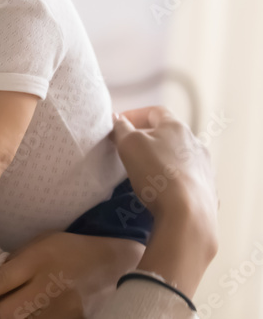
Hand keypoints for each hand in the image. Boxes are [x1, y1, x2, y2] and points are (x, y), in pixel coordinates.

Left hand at [0, 231, 143, 317]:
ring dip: (15, 318)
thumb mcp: (38, 244)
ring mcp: (64, 310)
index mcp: (36, 261)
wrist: (111, 263)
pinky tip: (34, 312)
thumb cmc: (68, 249)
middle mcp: (48, 287)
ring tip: (18, 307)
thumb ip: (13, 264)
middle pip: (5, 313)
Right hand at [111, 106, 218, 225]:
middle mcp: (195, 144)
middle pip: (168, 134)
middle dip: (147, 138)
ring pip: (178, 156)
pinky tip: (161, 190)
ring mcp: (205, 167)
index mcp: (177, 128)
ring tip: (144, 170)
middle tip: (128, 147)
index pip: (155, 111)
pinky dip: (172, 178)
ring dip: (161, 158)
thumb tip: (118, 119)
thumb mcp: (130, 145)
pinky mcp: (208, 190)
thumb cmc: (157, 173)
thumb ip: (121, 128)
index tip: (119, 123)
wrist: (188, 214)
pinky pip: (186, 178)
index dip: (135, 114)